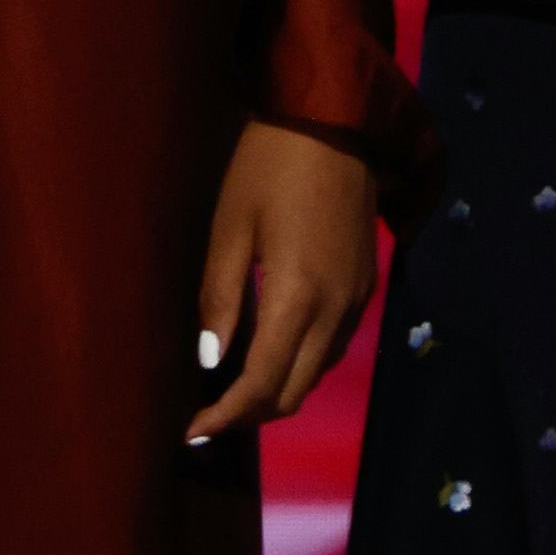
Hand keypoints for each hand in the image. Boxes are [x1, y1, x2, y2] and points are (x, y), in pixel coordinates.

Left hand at [188, 120, 380, 443]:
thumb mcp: (230, 230)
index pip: (261, 384)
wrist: (335, 122)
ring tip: (231, 388)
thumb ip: (221, 300)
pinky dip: (299, 363)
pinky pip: (332, 346)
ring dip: (275, 391)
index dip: (224, 415)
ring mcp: (356, 300)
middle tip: (205, 415)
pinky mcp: (364, 286)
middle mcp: (336, 311)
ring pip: (315, 373)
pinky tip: (270, 350)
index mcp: (298, 298)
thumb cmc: (269, 168)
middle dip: (248, 414)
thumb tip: (209, 361)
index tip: (190, 432)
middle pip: (293, 392)